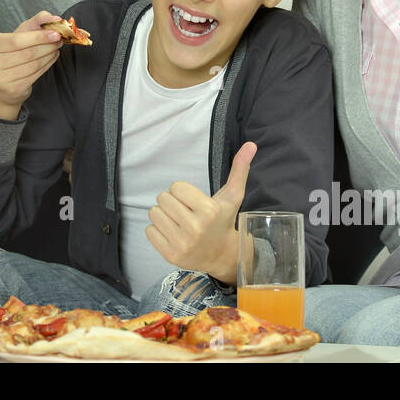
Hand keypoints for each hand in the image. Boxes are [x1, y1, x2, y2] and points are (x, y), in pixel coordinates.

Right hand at [0, 11, 65, 119]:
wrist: (2, 84)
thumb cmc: (12, 53)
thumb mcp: (21, 33)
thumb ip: (37, 21)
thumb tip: (55, 18)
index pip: (16, 40)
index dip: (38, 37)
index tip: (56, 33)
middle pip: (26, 53)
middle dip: (47, 46)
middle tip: (59, 40)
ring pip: (33, 65)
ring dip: (49, 56)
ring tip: (55, 49)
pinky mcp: (10, 90)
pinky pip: (34, 76)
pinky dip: (46, 66)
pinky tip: (51, 59)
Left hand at [146, 141, 255, 282]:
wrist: (221, 255)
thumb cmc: (223, 220)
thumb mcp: (232, 196)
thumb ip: (239, 169)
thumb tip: (251, 144)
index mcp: (208, 211)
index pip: (175, 186)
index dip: (183, 192)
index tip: (193, 202)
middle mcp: (195, 228)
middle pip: (162, 198)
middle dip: (173, 203)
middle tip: (185, 212)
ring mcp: (182, 243)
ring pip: (154, 213)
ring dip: (164, 215)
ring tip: (179, 222)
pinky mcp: (170, 255)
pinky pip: (149, 231)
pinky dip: (158, 230)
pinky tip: (173, 234)